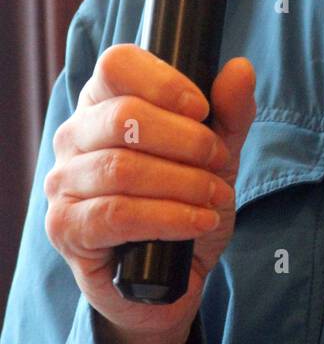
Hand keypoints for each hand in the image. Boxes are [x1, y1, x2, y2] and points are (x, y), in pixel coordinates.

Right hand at [46, 45, 255, 343]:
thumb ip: (229, 113)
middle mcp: (75, 136)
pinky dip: (168, 217)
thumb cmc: (183, 203)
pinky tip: (197, 222)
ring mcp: (64, 182)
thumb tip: (239, 69)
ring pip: (122, 168)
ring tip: (214, 197)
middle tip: (218, 161)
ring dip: (183, 183)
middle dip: (185, 139)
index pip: (117, 65)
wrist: (169, 278)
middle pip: (122, 115)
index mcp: (105, 102)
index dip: (164, 81)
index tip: (202, 108)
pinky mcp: (66, 227)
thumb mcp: (217, 155)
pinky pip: (116, 214)